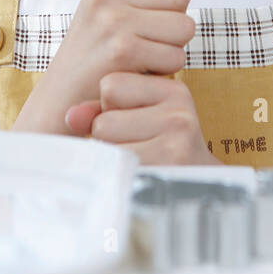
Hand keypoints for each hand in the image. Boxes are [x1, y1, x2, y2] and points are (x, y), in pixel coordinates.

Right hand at [14, 0, 193, 135]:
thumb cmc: (95, 49)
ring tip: (143, 53)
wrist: (62, 98)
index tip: (152, 3)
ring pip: (185, 26)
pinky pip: (175, 56)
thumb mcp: (116, 0)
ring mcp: (114, 19)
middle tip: (146, 35)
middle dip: (174, 19)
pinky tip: (139, 71)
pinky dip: (164, 71)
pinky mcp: (123, 51)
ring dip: (172, 47)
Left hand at [63, 71, 220, 165]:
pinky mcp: (171, 163)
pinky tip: (140, 175)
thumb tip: (70, 116)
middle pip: (104, 118)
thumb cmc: (162, 151)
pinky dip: (119, 174)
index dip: (111, 108)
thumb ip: (101, 110)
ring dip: (113, 156)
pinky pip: (117, 166)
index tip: (135, 123)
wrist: (202, 189)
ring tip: (139, 160)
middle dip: (110, 136)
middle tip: (138, 148)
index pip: (111, 85)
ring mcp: (178, 136)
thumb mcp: (139, 120)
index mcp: (171, 89)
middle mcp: (178, 109)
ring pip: (107, 143)